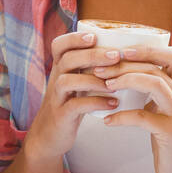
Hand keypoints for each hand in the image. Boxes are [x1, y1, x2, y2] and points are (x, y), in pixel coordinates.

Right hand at [24, 31, 123, 161]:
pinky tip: (114, 104)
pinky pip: (75, 106)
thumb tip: (121, 51)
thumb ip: (88, 69)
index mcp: (60, 69)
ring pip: (67, 81)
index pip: (59, 45)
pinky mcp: (61, 116)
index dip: (74, 38)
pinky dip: (95, 103)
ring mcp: (56, 98)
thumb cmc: (70, 105)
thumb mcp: (75, 84)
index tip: (94, 36)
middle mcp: (55, 79)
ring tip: (115, 84)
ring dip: (93, 80)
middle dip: (92, 55)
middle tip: (116, 55)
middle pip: (67, 59)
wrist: (49, 136)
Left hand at [98, 48, 171, 172]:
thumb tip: (120, 73)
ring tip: (105, 86)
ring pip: (155, 84)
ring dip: (126, 81)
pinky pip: (144, 117)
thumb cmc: (167, 139)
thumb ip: (150, 92)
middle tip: (100, 69)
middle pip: (156, 68)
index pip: (171, 57)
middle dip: (125, 65)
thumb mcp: (161, 110)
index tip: (120, 50)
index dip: (147, 50)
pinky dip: (122, 116)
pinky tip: (107, 120)